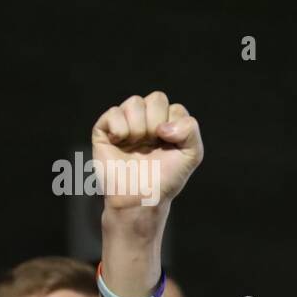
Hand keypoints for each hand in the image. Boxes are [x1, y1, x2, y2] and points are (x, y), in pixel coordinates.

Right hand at [92, 91, 203, 211]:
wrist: (140, 198)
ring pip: (135, 102)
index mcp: (167, 124)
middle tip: (153, 144)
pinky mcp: (105, 129)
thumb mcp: (191, 155)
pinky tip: (120, 143)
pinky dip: (120, 129)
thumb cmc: (165, 178)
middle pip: (156, 98)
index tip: (170, 146)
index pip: (175, 107)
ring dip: (140, 127)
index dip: (175, 126)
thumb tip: (164, 124)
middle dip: (157, 123)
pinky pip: (114, 112)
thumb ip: (190, 130)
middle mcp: (146, 120)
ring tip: (137, 145)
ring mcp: (125, 123)